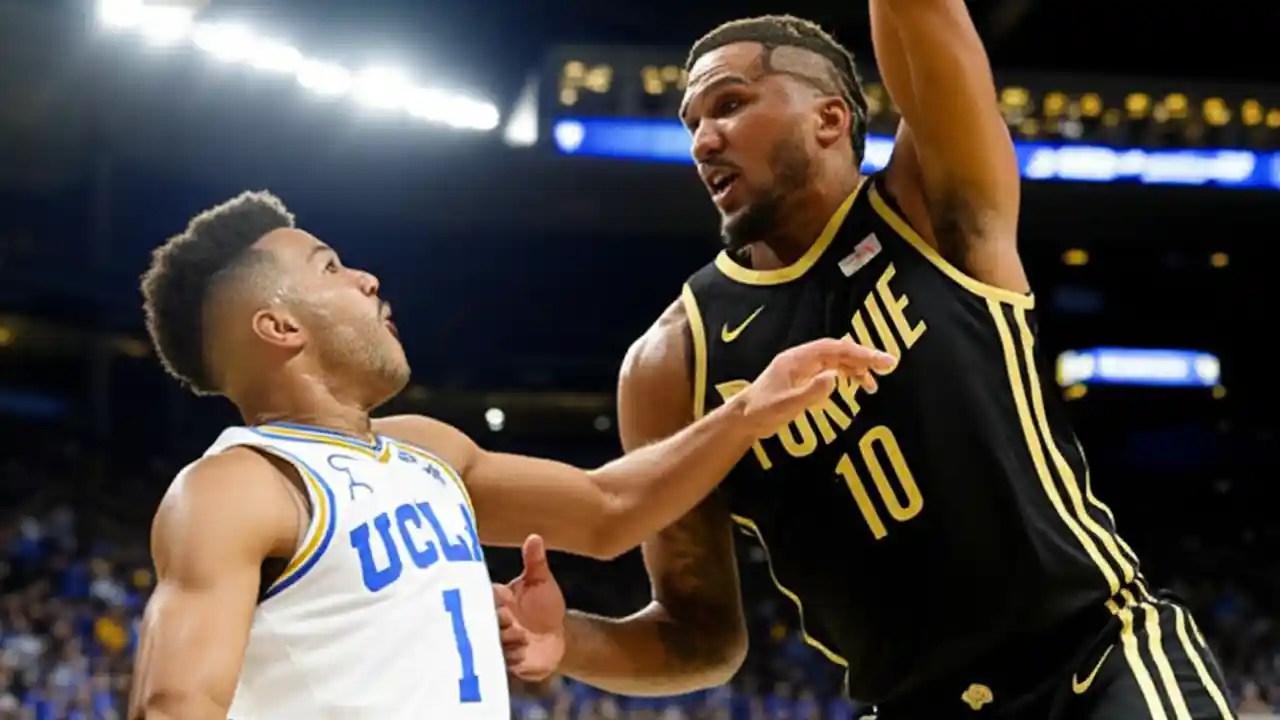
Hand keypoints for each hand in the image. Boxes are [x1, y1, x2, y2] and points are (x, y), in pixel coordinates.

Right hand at [494, 535, 565, 681]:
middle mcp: (490, 620)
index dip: (491, 600)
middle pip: (482, 621)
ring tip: (522, 635)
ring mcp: (495, 641)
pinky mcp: (501, 660)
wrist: (555, 638)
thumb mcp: (541, 582)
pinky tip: (524, 651)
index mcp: (495, 598)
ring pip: (490, 641)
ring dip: (507, 639)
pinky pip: (499, 660)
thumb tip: (534, 536)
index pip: (482, 596)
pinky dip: (512, 656)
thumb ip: (535, 562)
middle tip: (510, 618)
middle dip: (497, 620)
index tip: (503, 601)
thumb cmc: (545, 606)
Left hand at [737, 338, 896, 435]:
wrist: (743, 418)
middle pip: (838, 352)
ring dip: (856, 369)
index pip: (834, 349)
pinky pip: (831, 372)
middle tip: (889, 366)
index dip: (859, 352)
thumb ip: (811, 392)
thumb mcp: (786, 405)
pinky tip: (856, 385)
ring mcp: (804, 369)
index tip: (880, 360)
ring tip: (873, 385)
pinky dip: (846, 376)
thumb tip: (835, 377)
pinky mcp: (804, 380)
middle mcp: (802, 360)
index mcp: (797, 359)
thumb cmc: (760, 410)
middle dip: (864, 357)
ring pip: (836, 362)